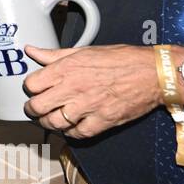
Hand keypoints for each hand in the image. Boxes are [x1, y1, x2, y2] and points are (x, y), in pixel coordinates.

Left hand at [21, 43, 169, 136]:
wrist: (152, 74)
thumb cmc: (121, 59)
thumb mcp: (84, 50)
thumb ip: (54, 54)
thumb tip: (31, 50)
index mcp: (67, 68)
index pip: (32, 84)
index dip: (30, 88)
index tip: (34, 89)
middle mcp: (73, 88)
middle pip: (37, 106)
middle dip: (32, 109)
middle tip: (35, 108)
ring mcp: (87, 107)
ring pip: (53, 123)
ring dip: (48, 123)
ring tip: (49, 119)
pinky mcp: (101, 121)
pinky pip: (76, 133)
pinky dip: (70, 132)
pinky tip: (70, 126)